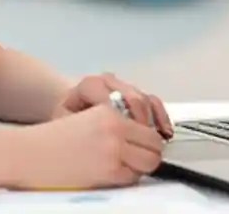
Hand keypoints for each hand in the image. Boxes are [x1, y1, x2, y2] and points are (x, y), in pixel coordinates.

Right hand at [11, 104, 166, 189]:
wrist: (28, 153)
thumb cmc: (53, 140)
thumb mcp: (87, 119)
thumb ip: (114, 122)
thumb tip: (141, 135)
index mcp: (109, 111)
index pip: (147, 124)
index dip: (147, 139)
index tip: (142, 146)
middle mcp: (115, 127)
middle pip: (155, 143)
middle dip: (149, 153)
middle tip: (138, 160)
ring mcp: (113, 148)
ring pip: (150, 161)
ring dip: (141, 166)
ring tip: (126, 168)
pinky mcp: (108, 169)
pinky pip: (133, 177)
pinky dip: (127, 178)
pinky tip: (112, 174)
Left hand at [57, 72, 174, 138]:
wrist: (69, 105)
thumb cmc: (67, 117)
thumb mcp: (64, 122)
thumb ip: (76, 127)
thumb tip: (95, 142)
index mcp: (90, 85)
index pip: (110, 100)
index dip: (119, 123)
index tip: (121, 145)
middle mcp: (110, 81)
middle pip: (132, 99)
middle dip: (139, 125)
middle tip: (140, 147)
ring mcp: (125, 85)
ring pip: (145, 100)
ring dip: (152, 123)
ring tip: (152, 145)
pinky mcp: (137, 93)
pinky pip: (154, 101)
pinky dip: (161, 117)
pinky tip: (164, 133)